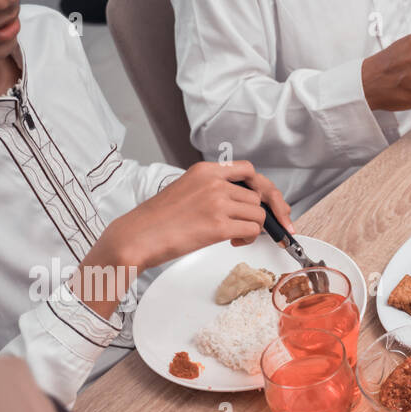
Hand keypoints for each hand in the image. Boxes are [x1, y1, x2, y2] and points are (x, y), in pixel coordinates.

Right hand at [92, 161, 290, 273]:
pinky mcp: (219, 226)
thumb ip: (213, 189)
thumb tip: (242, 201)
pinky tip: (233, 241)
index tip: (271, 203)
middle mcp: (214, 183)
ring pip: (258, 214)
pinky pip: (253, 230)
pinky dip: (249, 238)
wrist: (139, 235)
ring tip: (235, 235)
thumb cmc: (159, 218)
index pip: (249, 171)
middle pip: (258, 195)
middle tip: (267, 226)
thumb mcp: (187, 189)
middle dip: (263, 213)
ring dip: (254, 228)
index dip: (264, 189)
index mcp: (205, 170)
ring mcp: (217, 203)